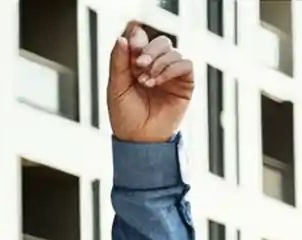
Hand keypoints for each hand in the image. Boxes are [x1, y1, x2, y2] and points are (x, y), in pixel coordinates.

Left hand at [107, 22, 194, 143]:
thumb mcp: (116, 87)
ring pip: (173, 51)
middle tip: (140, 65)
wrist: (139, 139)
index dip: (138, 40)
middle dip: (150, 50)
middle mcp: (156, 66)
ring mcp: (171, 74)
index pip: (142, 40)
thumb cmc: (125, 115)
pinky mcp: (185, 83)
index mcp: (137, 64)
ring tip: (147, 81)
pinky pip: (185, 64)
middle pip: (161, 42)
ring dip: (159, 63)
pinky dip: (172, 68)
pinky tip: (158, 81)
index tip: (132, 51)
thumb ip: (118, 63)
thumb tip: (122, 38)